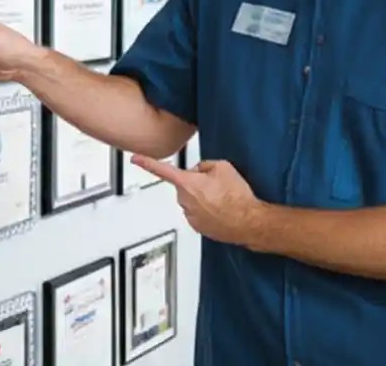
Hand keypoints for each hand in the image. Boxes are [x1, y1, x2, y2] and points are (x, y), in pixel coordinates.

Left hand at [131, 156, 266, 247]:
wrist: (249, 222)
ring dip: (203, 199)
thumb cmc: (237, 197)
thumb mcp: (223, 167)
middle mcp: (185, 201)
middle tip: (217, 187)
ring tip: (223, 200)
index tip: (135, 159)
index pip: (162, 170)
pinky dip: (208, 211)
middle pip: (185, 185)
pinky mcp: (198, 227)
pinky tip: (222, 210)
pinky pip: (198, 213)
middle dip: (196, 184)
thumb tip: (199, 171)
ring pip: (192, 200)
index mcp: (188, 183)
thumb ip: (204, 165)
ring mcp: (190, 216)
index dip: (147, 163)